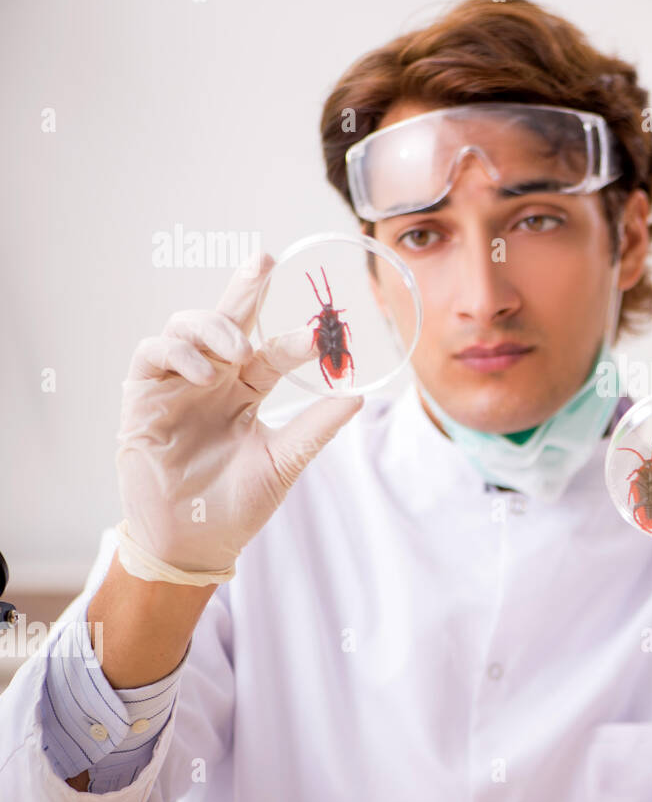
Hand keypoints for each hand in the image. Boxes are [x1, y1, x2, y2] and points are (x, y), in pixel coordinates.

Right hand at [114, 253, 362, 583]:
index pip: (271, 351)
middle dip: (245, 286)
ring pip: (187, 327)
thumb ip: (315, 427)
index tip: (320, 337)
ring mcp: (176, 385)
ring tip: (238, 350)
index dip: (293, 339)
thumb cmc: (237, 504)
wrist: (194, 542)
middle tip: (264, 259)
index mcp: (247, 391)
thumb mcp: (284, 461)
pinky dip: (178, 353)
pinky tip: (204, 372)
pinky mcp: (143, 398)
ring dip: (214, 328)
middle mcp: (213, 379)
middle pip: (227, 319)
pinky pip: (152, 354)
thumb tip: (359, 395)